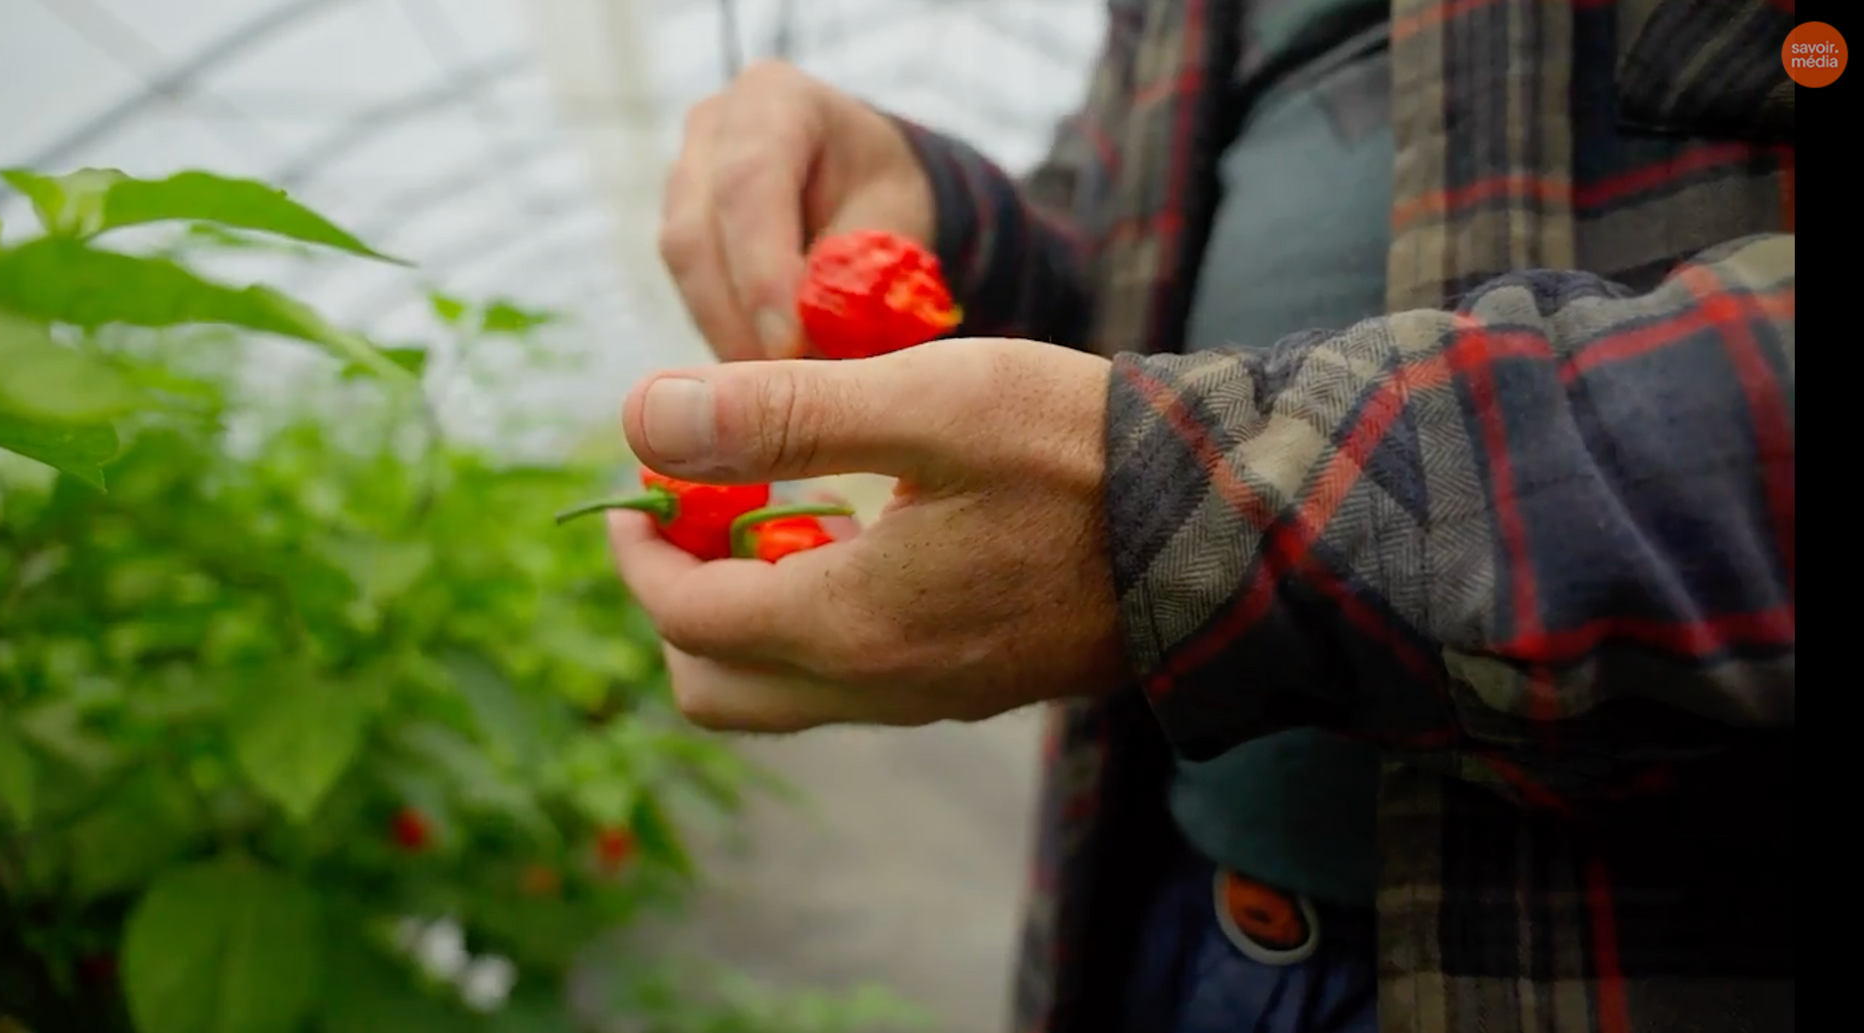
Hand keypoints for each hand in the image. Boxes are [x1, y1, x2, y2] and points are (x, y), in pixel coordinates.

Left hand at [604, 339, 1128, 732]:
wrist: (1227, 530)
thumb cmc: (1081, 452)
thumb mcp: (928, 402)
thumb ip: (777, 412)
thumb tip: (643, 418)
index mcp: (848, 623)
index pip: (685, 614)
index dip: (640, 547)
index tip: (642, 482)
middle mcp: (878, 686)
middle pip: (715, 685)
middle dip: (679, 598)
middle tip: (702, 504)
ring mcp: (927, 697)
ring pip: (780, 693)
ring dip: (747, 610)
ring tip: (781, 508)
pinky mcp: (970, 684)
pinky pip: (848, 682)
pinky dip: (813, 621)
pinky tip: (860, 533)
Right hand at [660, 60, 935, 361]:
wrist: (862, 190)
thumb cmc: (882, 201)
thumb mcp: (892, 230)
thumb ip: (851, 276)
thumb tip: (811, 344)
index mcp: (774, 100)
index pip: (749, 183)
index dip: (762, 270)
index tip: (788, 345)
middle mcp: (711, 129)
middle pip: (698, 232)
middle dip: (740, 318)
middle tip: (786, 386)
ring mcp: (681, 177)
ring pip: (685, 270)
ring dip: (731, 334)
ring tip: (786, 384)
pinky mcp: (675, 228)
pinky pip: (688, 292)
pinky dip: (726, 335)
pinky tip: (765, 368)